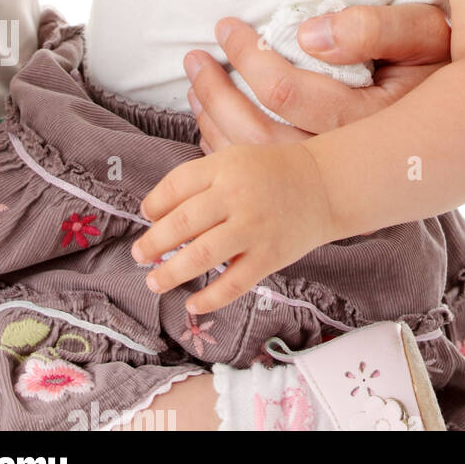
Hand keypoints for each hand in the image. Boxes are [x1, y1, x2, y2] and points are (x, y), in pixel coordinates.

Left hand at [132, 141, 334, 315]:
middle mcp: (238, 196)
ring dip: (170, 273)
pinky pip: (233, 284)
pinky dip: (209, 298)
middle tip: (139, 255)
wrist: (325, 184)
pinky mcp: (270, 256)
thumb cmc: (272, 173)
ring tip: (154, 282)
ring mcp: (254, 228)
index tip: (146, 217)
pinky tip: (193, 304)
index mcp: (226, 166)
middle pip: (182, 223)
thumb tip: (154, 213)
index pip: (176, 186)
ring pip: (201, 256)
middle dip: (153, 244)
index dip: (154, 205)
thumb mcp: (236, 159)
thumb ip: (199, 179)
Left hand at [187, 8, 451, 150]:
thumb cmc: (444, 58)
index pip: (284, 90)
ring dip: (214, 123)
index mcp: (365, 119)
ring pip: (254, 160)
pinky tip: (214, 121)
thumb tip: (309, 34)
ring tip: (196, 86)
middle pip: (257, 133)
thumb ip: (374, 27)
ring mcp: (334, 176)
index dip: (247, 56)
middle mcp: (345, 156)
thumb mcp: (422, 30)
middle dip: (217, 93)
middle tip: (194, 58)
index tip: (227, 26)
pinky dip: (227, 150)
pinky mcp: (326, 180)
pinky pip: (262, 174)